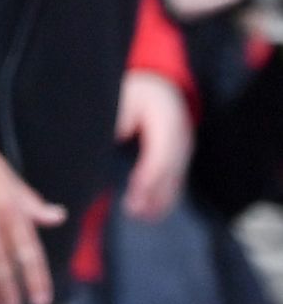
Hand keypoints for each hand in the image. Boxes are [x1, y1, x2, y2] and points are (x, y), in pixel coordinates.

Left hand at [117, 71, 195, 221]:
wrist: (157, 88)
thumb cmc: (132, 93)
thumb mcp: (122, 97)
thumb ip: (119, 117)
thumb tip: (118, 135)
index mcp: (166, 116)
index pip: (162, 151)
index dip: (149, 173)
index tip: (134, 188)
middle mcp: (182, 134)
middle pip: (171, 168)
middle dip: (153, 192)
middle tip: (132, 210)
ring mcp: (185, 147)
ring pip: (176, 178)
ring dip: (160, 200)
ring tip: (139, 216)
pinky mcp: (182, 157)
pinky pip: (177, 179)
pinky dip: (165, 196)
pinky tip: (152, 212)